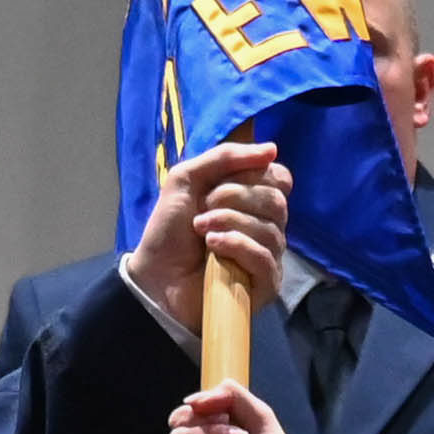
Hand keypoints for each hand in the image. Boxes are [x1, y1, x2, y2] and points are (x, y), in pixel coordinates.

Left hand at [121, 139, 292, 337]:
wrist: (154, 276)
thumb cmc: (170, 230)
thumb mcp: (187, 179)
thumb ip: (224, 158)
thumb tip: (272, 149)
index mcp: (253, 201)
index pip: (279, 179)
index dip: (254, 174)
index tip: (221, 181)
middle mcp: (267, 227)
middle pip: (275, 201)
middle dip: (234, 197)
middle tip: (203, 208)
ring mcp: (269, 256)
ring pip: (269, 229)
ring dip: (228, 222)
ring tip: (200, 230)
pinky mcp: (266, 284)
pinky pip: (264, 256)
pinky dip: (236, 245)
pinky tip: (213, 247)